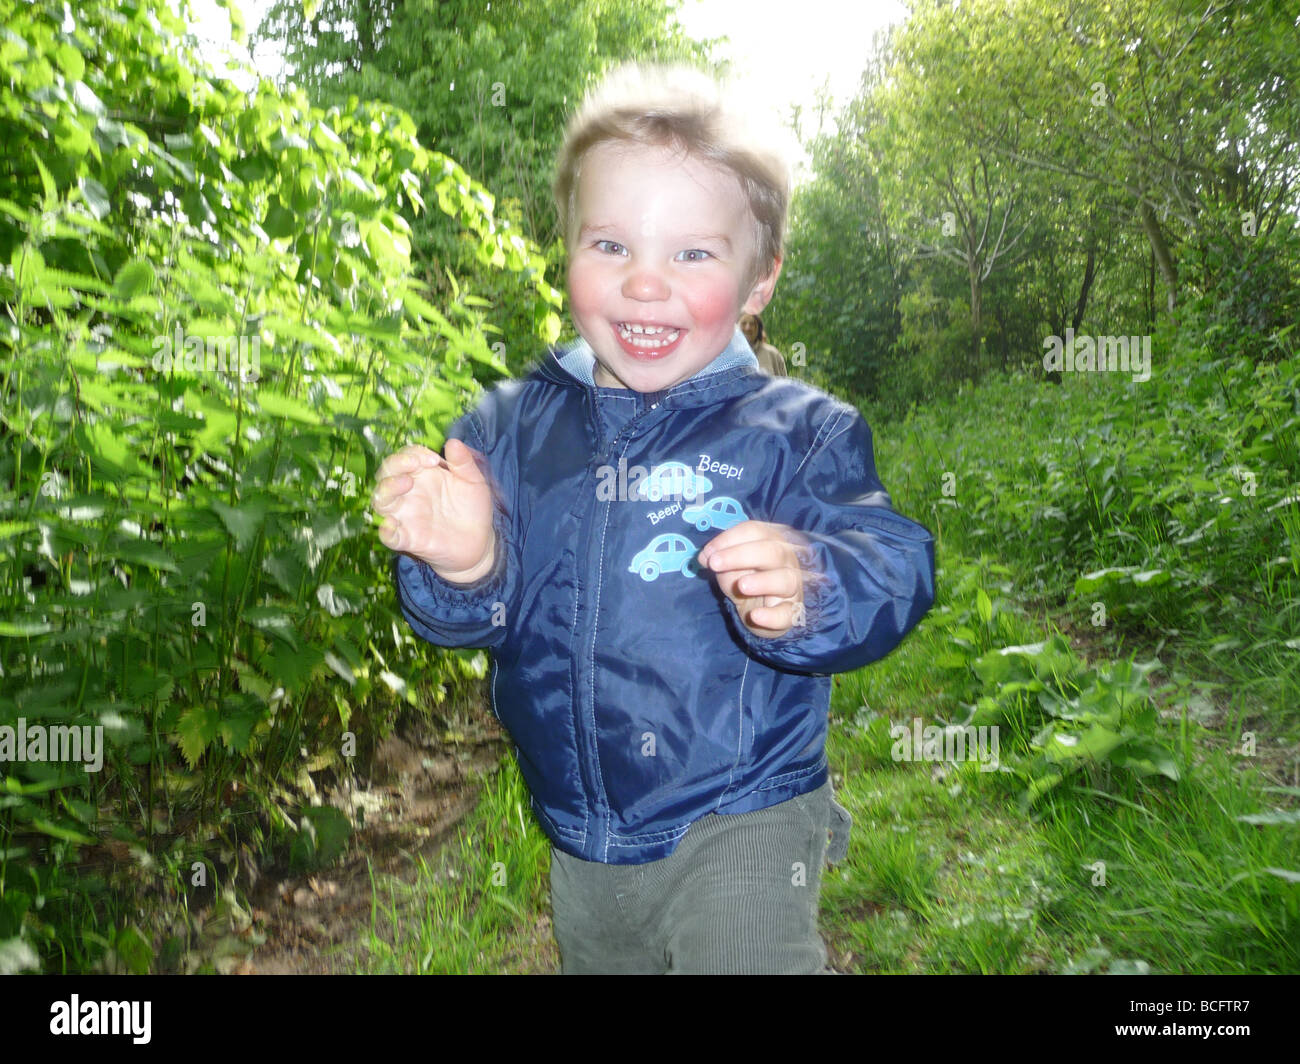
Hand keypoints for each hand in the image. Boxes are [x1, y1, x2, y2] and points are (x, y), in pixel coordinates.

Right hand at [371, 439, 495, 582]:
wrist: (479, 542)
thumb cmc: (472, 508)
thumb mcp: (474, 481)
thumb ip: (463, 463)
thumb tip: (453, 442)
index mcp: (422, 475)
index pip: (406, 456)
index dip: (413, 453)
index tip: (433, 460)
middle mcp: (408, 492)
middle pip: (386, 473)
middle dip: (396, 464)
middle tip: (415, 464)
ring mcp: (405, 515)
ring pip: (380, 500)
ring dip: (387, 488)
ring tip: (406, 483)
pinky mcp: (407, 539)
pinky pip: (389, 536)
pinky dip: (386, 531)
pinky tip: (390, 524)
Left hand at [697, 521, 808, 637]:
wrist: (760, 612)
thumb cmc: (747, 580)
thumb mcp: (730, 567)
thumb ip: (719, 559)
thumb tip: (707, 556)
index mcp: (771, 541)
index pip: (755, 531)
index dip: (730, 538)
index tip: (708, 553)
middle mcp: (786, 560)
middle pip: (772, 551)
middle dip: (741, 555)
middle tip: (715, 563)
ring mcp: (792, 586)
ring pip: (786, 579)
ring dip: (764, 581)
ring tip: (742, 586)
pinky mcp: (791, 612)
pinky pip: (786, 613)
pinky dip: (772, 616)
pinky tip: (756, 616)